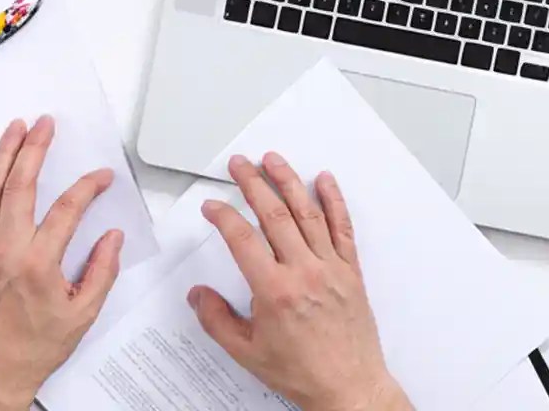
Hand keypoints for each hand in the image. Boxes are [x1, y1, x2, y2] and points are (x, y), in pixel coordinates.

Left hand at [0, 116, 123, 410]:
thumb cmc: (35, 347)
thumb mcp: (83, 314)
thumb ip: (102, 271)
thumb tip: (112, 237)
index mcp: (39, 265)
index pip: (67, 210)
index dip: (88, 187)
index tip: (102, 177)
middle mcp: (7, 251)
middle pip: (21, 186)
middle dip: (35, 149)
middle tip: (46, 124)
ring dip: (5, 154)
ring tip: (16, 128)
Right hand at [188, 153, 411, 410]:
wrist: (349, 387)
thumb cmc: (303, 372)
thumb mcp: (247, 352)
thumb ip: (217, 320)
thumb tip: (198, 294)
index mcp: (275, 291)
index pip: (243, 239)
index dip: (223, 216)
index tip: (211, 206)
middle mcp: (304, 273)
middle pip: (275, 215)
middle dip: (253, 184)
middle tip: (238, 164)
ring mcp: (330, 268)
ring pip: (308, 214)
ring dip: (289, 182)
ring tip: (273, 160)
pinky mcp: (351, 271)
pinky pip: (343, 228)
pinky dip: (334, 201)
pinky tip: (325, 182)